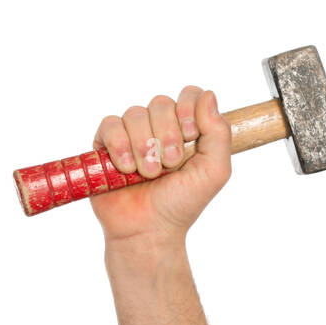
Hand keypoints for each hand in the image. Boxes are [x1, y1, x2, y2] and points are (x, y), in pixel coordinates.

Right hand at [90, 86, 231, 243]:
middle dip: (167, 136)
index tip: (191, 135)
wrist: (149, 229)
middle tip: (169, 166)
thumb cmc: (182, 203)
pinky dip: (119, 146)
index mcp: (188, 130)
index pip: (190, 94)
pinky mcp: (107, 143)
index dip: (188, 108)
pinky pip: (110, 125)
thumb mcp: (214, 171)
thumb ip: (219, 134)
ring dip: (144, 147)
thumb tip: (209, 95)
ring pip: (135, 114)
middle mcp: (160, 127)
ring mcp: (133, 133)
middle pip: (161, 102)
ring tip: (148, 174)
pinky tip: (126, 169)